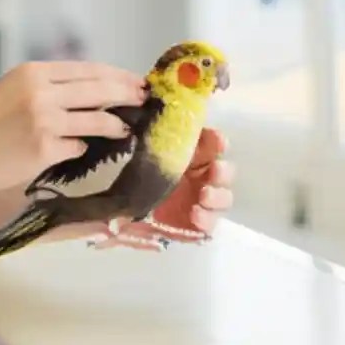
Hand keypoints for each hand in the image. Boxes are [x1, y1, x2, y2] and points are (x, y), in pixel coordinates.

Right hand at [0, 61, 146, 199]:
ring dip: (117, 124)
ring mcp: (44, 120)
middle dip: (127, 94)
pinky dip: (84, 146)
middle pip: (99, 89)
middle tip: (145, 100)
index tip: (135, 82)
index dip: (116, 75)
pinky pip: (77, 146)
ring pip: (97, 118)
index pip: (87, 69)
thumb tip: (88, 95)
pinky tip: (87, 149)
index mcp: (32, 72)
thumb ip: (45, 89)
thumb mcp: (10, 92)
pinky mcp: (44, 149)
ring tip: (126, 129)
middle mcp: (40, 91)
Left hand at [87, 127, 234, 250]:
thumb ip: (152, 142)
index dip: (218, 142)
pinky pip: (210, 225)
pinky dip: (207, 220)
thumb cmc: (132, 179)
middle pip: (224, 172)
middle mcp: (200, 178)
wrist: (120, 214)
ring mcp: (200, 204)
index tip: (216, 139)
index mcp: (190, 157)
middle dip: (222, 170)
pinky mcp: (196, 226)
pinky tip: (195, 214)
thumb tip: (148, 118)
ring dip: (218, 196)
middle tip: (215, 170)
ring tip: (204, 195)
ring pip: (223, 198)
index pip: (213, 145)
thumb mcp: (140, 157)